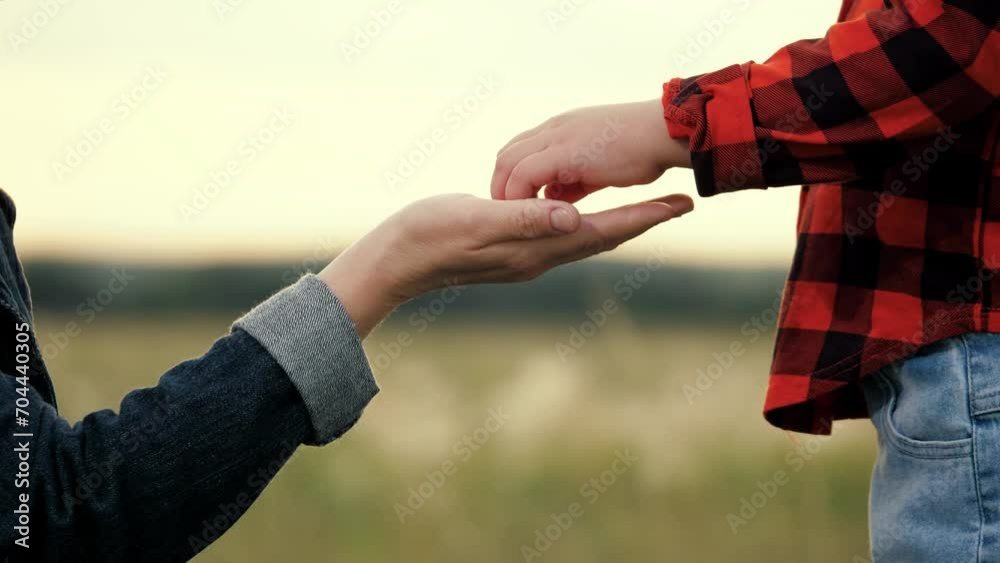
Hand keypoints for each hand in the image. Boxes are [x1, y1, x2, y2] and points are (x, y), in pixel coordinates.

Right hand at [318, 193, 692, 336]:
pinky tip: (586, 213)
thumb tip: (575, 217)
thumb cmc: (431, 234)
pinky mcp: (511, 249)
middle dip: (643, 220)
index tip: (683, 204)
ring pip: (587, 239)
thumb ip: (525, 218)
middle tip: (681, 203)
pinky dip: (587, 224)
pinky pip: (563, 236)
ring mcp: (526, 256)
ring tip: (647, 209)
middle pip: (604, 238)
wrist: (398, 260)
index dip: (644, 217)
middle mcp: (539, 257)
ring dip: (620, 224)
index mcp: (537, 248)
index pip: (603, 231)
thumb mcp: (477, 221)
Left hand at [491, 99, 690, 202]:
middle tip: (511, 212)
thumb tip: (559, 195)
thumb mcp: (600, 163)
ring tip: (517, 216)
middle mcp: (555, 127)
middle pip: (507, 154)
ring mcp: (557, 137)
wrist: (666, 132)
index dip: (513, 176)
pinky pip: (525, 174)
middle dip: (503, 185)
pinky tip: (531, 214)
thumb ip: (576, 178)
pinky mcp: (564, 152)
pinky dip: (521, 195)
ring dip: (508, 191)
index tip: (519, 201)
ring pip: (509, 162)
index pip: (520, 148)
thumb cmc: (644, 147)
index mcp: (563, 127)